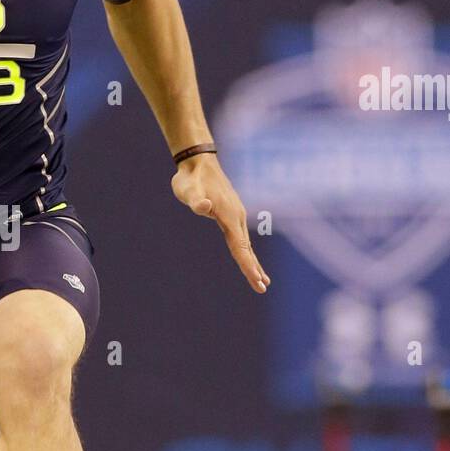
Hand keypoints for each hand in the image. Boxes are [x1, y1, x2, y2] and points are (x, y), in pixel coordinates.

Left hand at [170, 154, 270, 293]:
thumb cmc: (191, 179)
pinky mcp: (231, 214)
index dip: (248, 265)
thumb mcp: (188, 190)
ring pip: (246, 244)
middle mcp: (237, 217)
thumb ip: (196, 200)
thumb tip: (203, 206)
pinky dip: (247, 251)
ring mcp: (236, 215)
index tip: (257, 281)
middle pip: (246, 248)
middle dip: (254, 269)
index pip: (240, 247)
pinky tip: (248, 257)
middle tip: (262, 288)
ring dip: (253, 262)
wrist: (198, 163)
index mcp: (229, 216)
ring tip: (262, 280)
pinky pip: (241, 237)